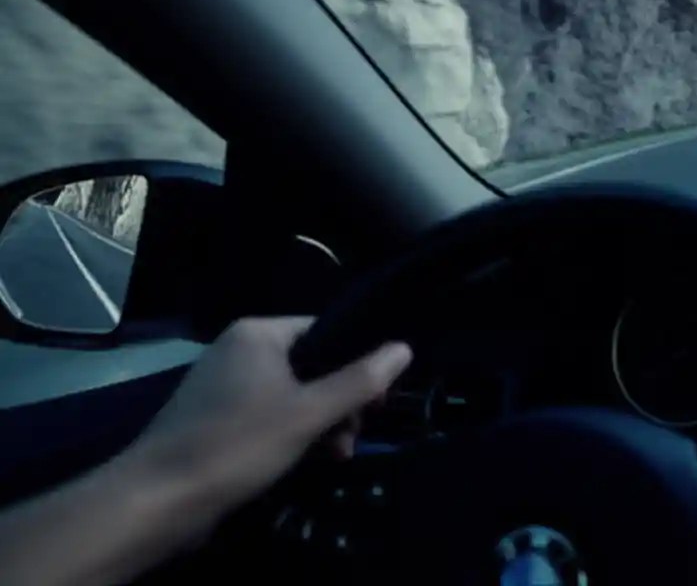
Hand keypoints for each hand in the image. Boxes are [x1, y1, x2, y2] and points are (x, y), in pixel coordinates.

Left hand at [129, 317, 411, 513]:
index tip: (378, 401)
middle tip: (352, 438)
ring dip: (320, 423)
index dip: (358, 362)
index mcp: (258, 333)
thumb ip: (360, 381)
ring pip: (291, 394)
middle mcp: (238, 349)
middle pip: (311, 365)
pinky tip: (304, 460)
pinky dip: (290, 433)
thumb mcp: (309, 413)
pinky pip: (266, 414)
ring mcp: (222, 384)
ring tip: (334, 456)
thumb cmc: (238, 444)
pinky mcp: (214, 417)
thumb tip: (404, 348)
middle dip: (340, 402)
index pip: (326, 331)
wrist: (160, 498)